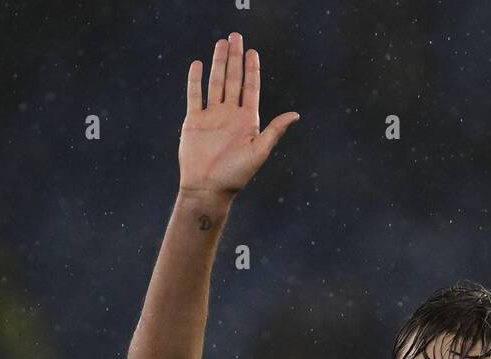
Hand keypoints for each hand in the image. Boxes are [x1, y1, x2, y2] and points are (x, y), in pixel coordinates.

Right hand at [179, 34, 299, 196]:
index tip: (253, 52)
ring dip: (218, 63)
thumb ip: (275, 131)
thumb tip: (296, 115)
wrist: (208, 189)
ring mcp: (212, 116)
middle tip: (236, 37)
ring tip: (221, 43)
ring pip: (216, 82)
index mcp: (247, 121)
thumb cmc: (235, 175)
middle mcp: (230, 115)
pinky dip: (195, 80)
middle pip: (233, 80)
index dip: (252, 69)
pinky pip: (195, 95)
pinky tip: (198, 64)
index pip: (251, 88)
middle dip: (235, 58)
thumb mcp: (259, 152)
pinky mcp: (194, 121)